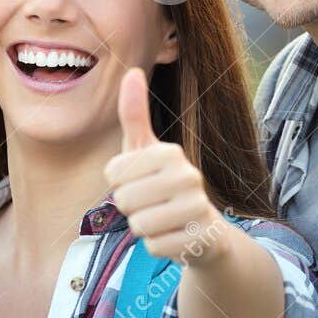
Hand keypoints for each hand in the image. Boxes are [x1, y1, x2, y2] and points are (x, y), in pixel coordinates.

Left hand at [103, 68, 227, 264]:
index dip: (119, 183)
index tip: (140, 182)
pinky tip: (174, 236)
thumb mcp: (146, 149)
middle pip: (124, 201)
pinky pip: (154, 246)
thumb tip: (131, 71)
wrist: (204, 230)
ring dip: (144, 228)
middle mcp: (188, 176)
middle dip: (131, 209)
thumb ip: (134, 113)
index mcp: (170, 152)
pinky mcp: (200, 239)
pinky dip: (158, 246)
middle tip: (151, 205)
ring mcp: (197, 208)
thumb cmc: (164, 184)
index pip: (113, 173)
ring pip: (138, 225)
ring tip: (162, 220)